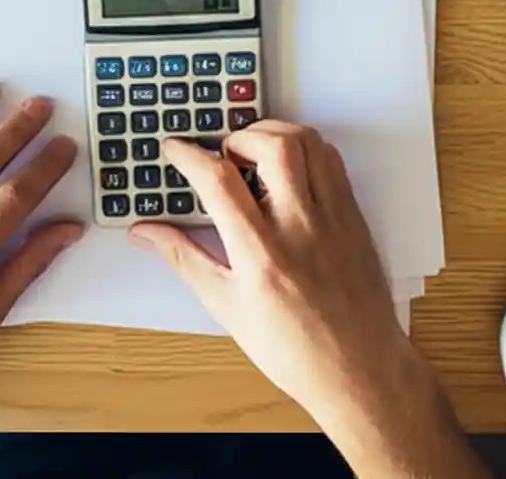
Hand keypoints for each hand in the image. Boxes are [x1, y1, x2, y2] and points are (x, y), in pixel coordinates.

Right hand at [128, 121, 412, 422]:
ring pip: (309, 143)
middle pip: (272, 146)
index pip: (219, 181)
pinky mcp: (355, 217)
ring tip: (255, 157)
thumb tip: (146, 233)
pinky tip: (290, 173)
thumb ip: (185, 259)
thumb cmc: (294, 349)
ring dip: (275, 135)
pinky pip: (333, 162)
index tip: (175, 149)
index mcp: (260, 253)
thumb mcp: (226, 307)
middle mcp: (300, 227)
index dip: (189, 155)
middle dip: (239, 136)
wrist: (359, 370)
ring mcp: (334, 218)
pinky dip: (307, 151)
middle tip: (224, 156)